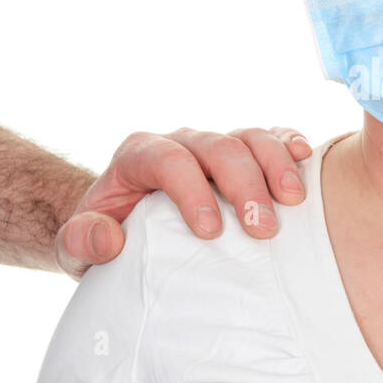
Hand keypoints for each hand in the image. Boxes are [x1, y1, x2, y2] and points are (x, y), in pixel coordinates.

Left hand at [55, 127, 311, 278]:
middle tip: (263, 230)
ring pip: (249, 137)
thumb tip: (107, 239)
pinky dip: (289, 143)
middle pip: (217, 146)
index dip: (192, 191)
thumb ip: (80, 242)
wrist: (122, 221)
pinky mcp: (243, 153)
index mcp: (139, 155)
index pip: (169, 160)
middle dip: (243, 184)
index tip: (211, 232)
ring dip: (275, 165)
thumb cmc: (105, 235)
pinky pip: (270, 136)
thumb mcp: (76, 247)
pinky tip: (306, 159)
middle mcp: (180, 142)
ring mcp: (214, 145)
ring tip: (293, 202)